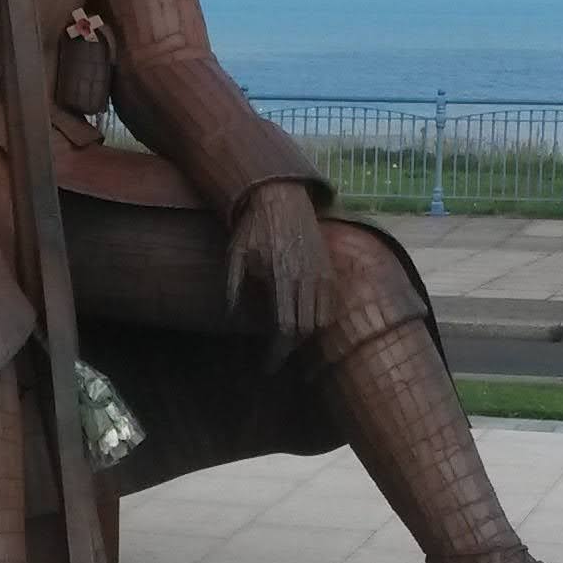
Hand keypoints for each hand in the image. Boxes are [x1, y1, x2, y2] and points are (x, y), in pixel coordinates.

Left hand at [226, 181, 336, 347]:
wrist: (279, 196)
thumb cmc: (252, 227)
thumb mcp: (234, 257)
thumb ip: (234, 290)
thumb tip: (233, 321)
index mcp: (281, 277)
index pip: (284, 328)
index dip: (276, 353)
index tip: (267, 366)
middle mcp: (305, 278)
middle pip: (304, 330)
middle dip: (289, 349)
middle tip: (275, 357)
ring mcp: (321, 273)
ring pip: (320, 320)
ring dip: (305, 336)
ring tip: (287, 341)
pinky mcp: (328, 268)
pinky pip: (329, 305)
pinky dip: (319, 319)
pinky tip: (304, 321)